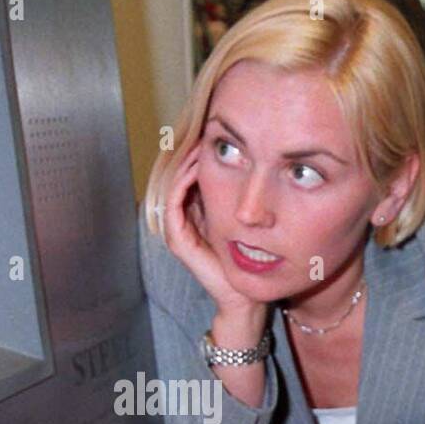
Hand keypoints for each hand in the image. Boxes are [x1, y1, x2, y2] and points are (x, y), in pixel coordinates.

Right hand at [161, 143, 268, 318]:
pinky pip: (174, 202)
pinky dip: (183, 182)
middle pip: (180, 176)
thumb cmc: (249, 261)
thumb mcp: (246, 219)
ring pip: (174, 184)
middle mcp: (184, 219)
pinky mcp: (179, 239)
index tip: (216, 132)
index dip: (201, 153)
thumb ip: (241, 195)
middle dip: (191, 152)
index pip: (192, 174)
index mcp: (198, 212)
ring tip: (201, 142)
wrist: (244, 295)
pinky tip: (199, 165)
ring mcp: (178, 229)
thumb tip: (249, 162)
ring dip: (185, 162)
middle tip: (205, 128)